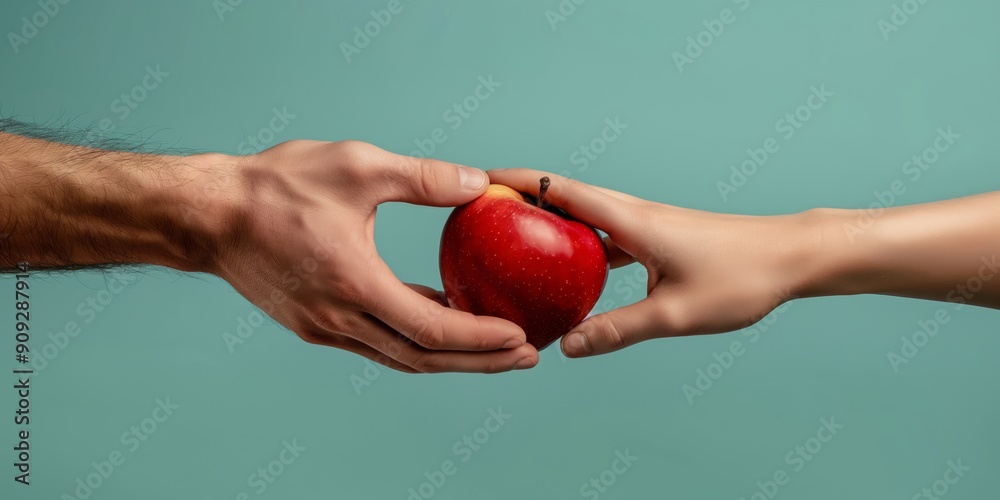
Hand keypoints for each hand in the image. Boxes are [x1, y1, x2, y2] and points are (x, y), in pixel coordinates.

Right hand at [210, 141, 537, 372]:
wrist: (208, 215)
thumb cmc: (277, 186)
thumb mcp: (357, 166)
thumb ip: (422, 177)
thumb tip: (478, 181)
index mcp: (354, 283)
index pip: (431, 328)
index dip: (481, 338)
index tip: (520, 335)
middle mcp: (340, 318)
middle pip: (423, 358)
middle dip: (480, 362)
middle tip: (527, 357)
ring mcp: (326, 327)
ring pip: (401, 357)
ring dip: (451, 359)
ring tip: (497, 351)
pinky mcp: (316, 324)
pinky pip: (378, 343)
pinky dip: (416, 341)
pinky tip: (442, 321)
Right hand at [487, 169, 818, 357]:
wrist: (791, 256)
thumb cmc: (741, 278)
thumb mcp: (675, 314)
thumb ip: (618, 330)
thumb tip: (567, 347)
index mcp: (631, 221)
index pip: (562, 190)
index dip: (518, 182)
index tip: (479, 180)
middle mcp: (634, 214)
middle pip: (566, 196)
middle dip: (523, 197)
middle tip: (483, 211)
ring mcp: (646, 224)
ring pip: (586, 216)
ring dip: (551, 221)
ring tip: (515, 240)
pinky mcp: (658, 237)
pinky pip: (606, 235)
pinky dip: (580, 245)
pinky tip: (570, 271)